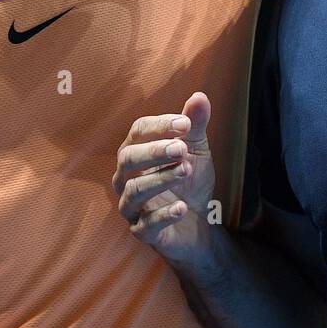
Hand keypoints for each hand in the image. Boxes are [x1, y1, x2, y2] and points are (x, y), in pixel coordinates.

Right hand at [114, 92, 216, 264]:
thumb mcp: (196, 150)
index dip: (159, 126)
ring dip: (160, 179)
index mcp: (136, 152)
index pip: (138, 132)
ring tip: (185, 171)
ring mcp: (132, 206)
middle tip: (181, 149)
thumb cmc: (190, 181)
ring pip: (134, 190)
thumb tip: (199, 96)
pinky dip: (163, 215)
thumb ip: (195, 125)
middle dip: (154, 151)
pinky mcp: (142, 232)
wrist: (198, 223)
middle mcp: (127, 177)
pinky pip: (145, 225)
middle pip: (128, 159)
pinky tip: (182, 207)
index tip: (185, 124)